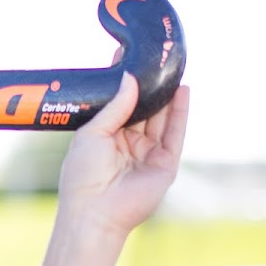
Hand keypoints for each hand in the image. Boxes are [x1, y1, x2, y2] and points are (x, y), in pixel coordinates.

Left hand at [57, 72, 189, 238]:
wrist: (94, 210)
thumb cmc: (83, 173)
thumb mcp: (94, 132)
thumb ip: (116, 106)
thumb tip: (130, 78)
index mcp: (106, 135)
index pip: (121, 103)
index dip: (126, 82)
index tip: (128, 55)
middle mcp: (128, 143)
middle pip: (144, 108)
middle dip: (151, 85)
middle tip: (156, 57)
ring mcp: (148, 153)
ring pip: (162, 118)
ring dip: (168, 95)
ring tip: (173, 68)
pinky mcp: (166, 164)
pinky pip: (175, 134)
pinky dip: (180, 112)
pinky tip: (183, 91)